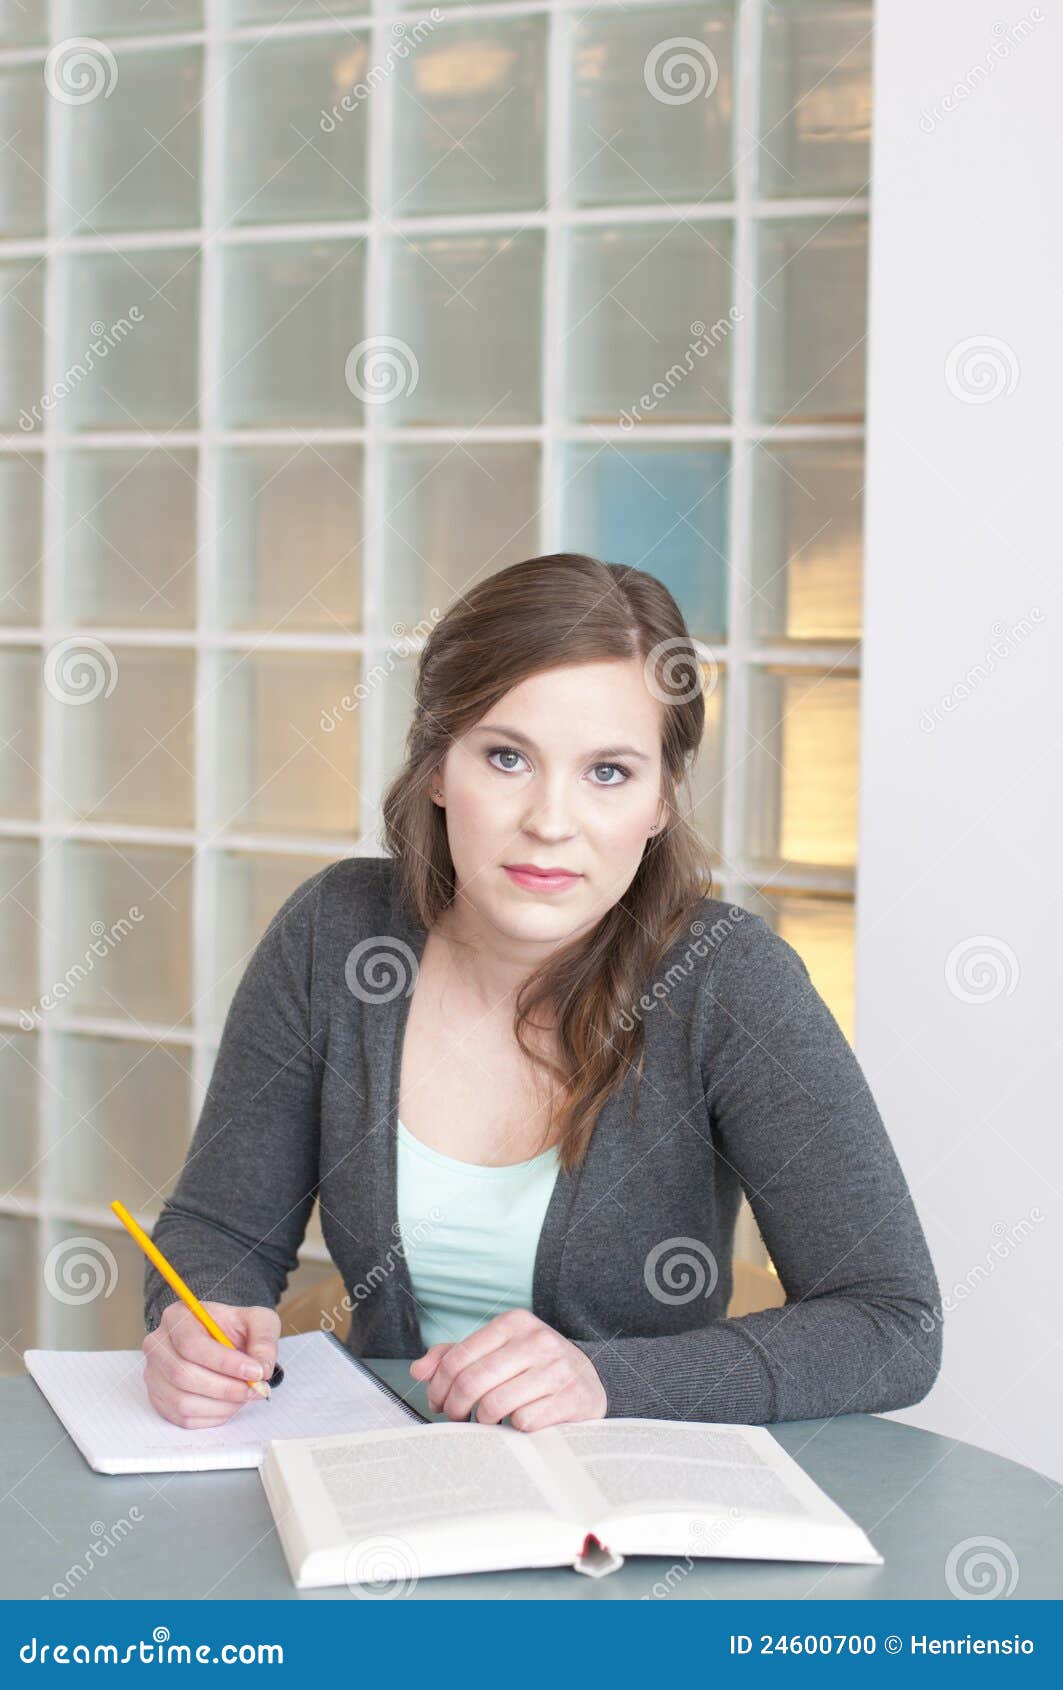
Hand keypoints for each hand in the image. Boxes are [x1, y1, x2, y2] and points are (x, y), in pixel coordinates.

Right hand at [142, 1301, 279, 1428]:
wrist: (221, 1340)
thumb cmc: (234, 1328)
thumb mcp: (257, 1320)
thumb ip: (264, 1338)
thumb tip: (262, 1369)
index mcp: (177, 1317)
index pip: (192, 1344)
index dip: (225, 1362)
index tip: (255, 1372)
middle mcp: (157, 1346)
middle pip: (183, 1375)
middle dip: (225, 1387)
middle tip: (254, 1389)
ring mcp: (154, 1375)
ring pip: (182, 1401)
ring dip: (221, 1405)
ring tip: (244, 1396)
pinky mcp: (159, 1399)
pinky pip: (183, 1418)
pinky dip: (212, 1416)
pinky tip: (229, 1404)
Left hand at [408, 1308, 607, 1430]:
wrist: (589, 1380)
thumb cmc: (533, 1368)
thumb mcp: (497, 1353)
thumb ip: (455, 1357)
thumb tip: (418, 1370)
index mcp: (514, 1322)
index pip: (458, 1358)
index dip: (439, 1387)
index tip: (439, 1402)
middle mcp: (538, 1340)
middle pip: (472, 1382)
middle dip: (455, 1408)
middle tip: (457, 1418)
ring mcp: (558, 1368)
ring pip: (495, 1405)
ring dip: (484, 1421)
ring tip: (487, 1421)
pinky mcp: (574, 1397)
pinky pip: (525, 1422)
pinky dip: (515, 1429)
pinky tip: (517, 1424)